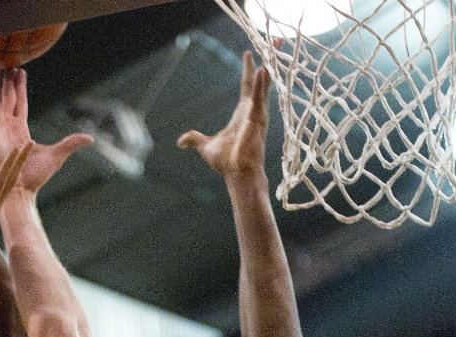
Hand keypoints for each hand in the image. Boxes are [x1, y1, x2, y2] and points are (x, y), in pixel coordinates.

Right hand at [0, 67, 90, 197]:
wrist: (21, 190)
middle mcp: (7, 126)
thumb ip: (71, 143)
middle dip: (6, 79)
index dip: (20, 87)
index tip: (19, 71)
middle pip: (6, 97)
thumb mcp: (57, 154)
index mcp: (21, 130)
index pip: (20, 103)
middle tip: (4, 60)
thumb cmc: (36, 177)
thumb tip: (91, 139)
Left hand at [177, 51, 270, 177]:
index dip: (248, 70)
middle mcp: (252, 111)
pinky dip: (261, 85)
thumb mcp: (206, 147)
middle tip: (275, 41)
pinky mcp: (258, 121)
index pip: (246, 87)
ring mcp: (258, 115)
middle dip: (266, 61)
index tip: (249, 54)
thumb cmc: (226, 164)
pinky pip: (260, 98)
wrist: (237, 176)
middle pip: (260, 81)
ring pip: (264, 85)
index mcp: (242, 114)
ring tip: (274, 47)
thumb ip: (195, 139)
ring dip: (269, 67)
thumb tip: (180, 141)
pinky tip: (263, 70)